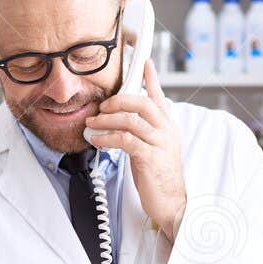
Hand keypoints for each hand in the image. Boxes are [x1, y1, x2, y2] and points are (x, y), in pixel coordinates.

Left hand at [84, 58, 185, 237]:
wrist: (170, 202)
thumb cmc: (157, 175)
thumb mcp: (151, 147)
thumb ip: (141, 131)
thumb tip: (118, 119)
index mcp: (167, 125)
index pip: (158, 95)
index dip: (151, 78)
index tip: (144, 61)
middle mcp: (166, 130)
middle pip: (141, 102)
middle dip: (117, 100)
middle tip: (101, 107)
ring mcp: (160, 143)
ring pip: (131, 120)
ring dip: (106, 120)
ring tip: (92, 124)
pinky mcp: (150, 157)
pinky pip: (125, 140)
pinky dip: (107, 138)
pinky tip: (97, 140)